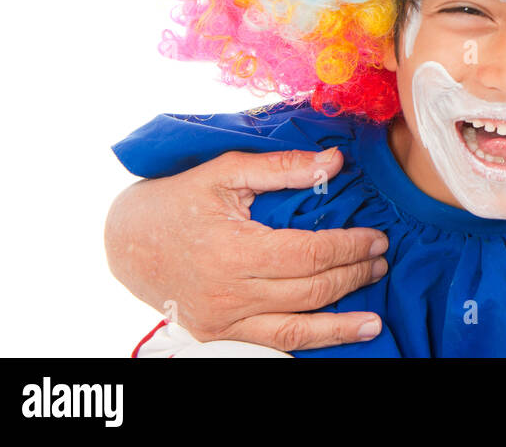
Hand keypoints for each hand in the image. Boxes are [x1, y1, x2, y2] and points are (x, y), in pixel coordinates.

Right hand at [105, 147, 388, 350]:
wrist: (125, 240)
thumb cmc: (177, 199)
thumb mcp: (226, 171)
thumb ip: (283, 167)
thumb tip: (335, 161)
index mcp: (234, 250)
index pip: (309, 255)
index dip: (348, 248)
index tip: (376, 238)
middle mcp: (230, 293)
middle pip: (309, 291)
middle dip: (352, 277)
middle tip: (380, 261)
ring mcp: (223, 320)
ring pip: (295, 330)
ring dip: (340, 325)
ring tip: (374, 319)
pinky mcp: (218, 334)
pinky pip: (272, 344)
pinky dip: (308, 342)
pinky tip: (336, 335)